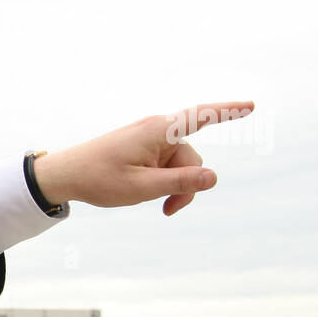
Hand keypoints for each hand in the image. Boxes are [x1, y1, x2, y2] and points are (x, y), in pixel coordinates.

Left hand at [33, 101, 254, 215]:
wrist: (65, 175)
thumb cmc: (99, 179)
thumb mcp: (142, 188)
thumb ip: (180, 183)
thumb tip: (213, 177)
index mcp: (158, 131)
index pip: (201, 117)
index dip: (228, 111)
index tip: (252, 106)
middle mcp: (156, 129)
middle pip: (190, 157)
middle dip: (186, 184)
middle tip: (168, 211)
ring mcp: (149, 138)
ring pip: (178, 164)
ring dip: (171, 186)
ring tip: (151, 203)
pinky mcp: (143, 148)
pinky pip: (164, 164)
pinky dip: (161, 181)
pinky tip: (144, 193)